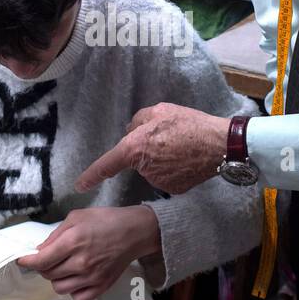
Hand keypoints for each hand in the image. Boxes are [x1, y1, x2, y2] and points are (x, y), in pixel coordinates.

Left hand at [15, 205, 160, 299]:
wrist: (135, 232)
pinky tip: (76, 279)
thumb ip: (56, 234)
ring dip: (57, 279)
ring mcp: (92, 277)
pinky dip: (73, 290)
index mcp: (73, 242)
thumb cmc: (106, 220)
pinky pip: (77, 298)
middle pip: (48, 275)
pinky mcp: (101, 286)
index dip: (27, 262)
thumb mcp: (77, 217)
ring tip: (64, 268)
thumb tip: (40, 250)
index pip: (41, 261)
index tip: (23, 261)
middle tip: (50, 259)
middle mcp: (81, 262)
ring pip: (60, 288)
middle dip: (44, 267)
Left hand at [74, 103, 229, 194]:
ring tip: (181, 147)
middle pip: (136, 159)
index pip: (106, 164)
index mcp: (135, 147)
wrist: (219, 144)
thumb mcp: (160, 110)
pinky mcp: (173, 189)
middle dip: (146, 150)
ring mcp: (159, 181)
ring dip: (161, 159)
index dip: (91, 176)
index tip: (80, 185)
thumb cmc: (189, 124)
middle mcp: (144, 168)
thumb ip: (139, 121)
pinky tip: (187, 160)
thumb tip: (131, 131)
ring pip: (152, 168)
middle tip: (168, 137)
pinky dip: (173, 170)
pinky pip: (166, 177)